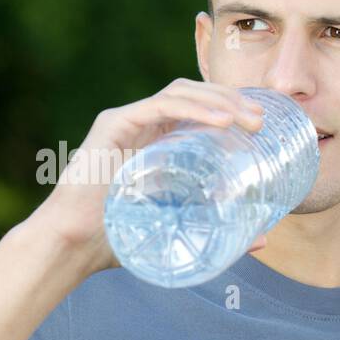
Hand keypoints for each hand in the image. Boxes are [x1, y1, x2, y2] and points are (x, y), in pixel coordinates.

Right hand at [30, 78, 269, 274]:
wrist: (75, 247)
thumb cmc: (122, 240)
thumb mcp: (181, 230)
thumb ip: (220, 229)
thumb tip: (264, 239)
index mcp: (158, 141)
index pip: (200, 108)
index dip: (233, 108)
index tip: (264, 123)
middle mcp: (143, 124)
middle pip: (195, 94)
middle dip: (233, 100)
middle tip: (263, 120)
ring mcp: (127, 120)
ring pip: (180, 92)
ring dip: (220, 100)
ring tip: (250, 119)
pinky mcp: (113, 124)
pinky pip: (159, 105)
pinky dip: (194, 109)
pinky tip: (222, 120)